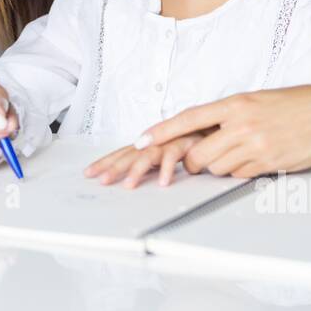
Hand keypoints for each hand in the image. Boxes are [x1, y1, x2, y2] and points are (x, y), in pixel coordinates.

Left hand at [84, 134, 205, 187]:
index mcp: (151, 143)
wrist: (220, 125)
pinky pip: (175, 154)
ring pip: (149, 154)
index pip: (124, 153)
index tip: (89, 173)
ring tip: (129, 185)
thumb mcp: (172, 154)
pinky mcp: (188, 142)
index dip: (106, 162)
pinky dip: (169, 168)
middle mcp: (158, 140)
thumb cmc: (198, 141)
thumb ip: (156, 164)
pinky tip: (163, 182)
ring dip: (138, 170)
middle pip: (131, 153)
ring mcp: (171, 140)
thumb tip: (135, 178)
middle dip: (114, 167)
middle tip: (102, 181)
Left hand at [135, 82, 310, 178]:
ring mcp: (255, 145)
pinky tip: (257, 158)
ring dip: (220, 166)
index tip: (139, 141)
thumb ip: (228, 116)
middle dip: (193, 161)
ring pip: (217, 168)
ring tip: (241, 152)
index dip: (161, 131)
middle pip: (198, 152)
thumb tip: (203, 134)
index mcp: (236, 103)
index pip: (189, 118)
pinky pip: (239, 175)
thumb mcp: (256, 100)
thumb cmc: (294, 104)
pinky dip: (240, 172)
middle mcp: (242, 124)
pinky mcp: (268, 163)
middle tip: (200, 159)